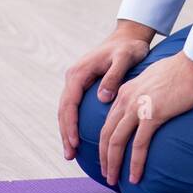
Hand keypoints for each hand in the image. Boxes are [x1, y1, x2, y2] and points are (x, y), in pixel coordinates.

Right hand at [59, 21, 153, 159]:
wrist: (129, 37)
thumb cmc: (129, 47)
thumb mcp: (124, 58)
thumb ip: (114, 76)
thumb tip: (102, 98)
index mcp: (79, 72)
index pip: (69, 103)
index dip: (70, 124)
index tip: (75, 142)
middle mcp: (74, 77)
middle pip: (64, 110)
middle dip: (65, 133)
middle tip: (70, 155)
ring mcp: (77, 81)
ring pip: (66, 111)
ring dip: (67, 131)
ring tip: (71, 153)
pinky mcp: (83, 85)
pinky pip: (75, 108)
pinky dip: (74, 124)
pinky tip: (79, 139)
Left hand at [99, 50, 192, 186]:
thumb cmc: (182, 69)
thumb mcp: (154, 79)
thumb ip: (146, 92)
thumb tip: (150, 105)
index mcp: (126, 91)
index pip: (108, 121)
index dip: (104, 142)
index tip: (107, 157)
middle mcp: (127, 99)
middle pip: (107, 134)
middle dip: (104, 157)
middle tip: (107, 175)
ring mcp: (138, 107)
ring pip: (117, 141)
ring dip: (113, 164)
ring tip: (114, 181)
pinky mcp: (152, 115)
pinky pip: (139, 145)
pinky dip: (135, 163)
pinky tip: (136, 177)